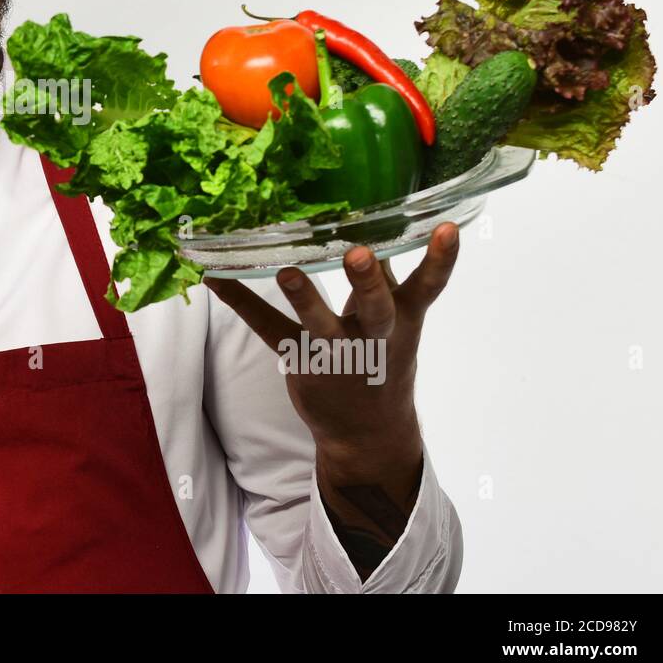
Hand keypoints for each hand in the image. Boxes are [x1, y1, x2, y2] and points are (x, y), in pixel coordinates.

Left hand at [203, 222, 459, 452]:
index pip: (429, 286)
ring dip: (305, 298)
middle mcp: (373, 336)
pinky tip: (215, 278)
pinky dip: (241, 300)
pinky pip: (268, 328)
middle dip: (368, 283)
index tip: (446, 228)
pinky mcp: (300, 360)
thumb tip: (379, 231)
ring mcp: (336, 351)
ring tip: (287, 272)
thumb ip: (387, 281)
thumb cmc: (383, 360)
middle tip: (359, 254)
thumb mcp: (397, 324)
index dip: (440, 259)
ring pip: (321, 324)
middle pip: (377, 308)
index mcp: (404, 320)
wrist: (369, 433)